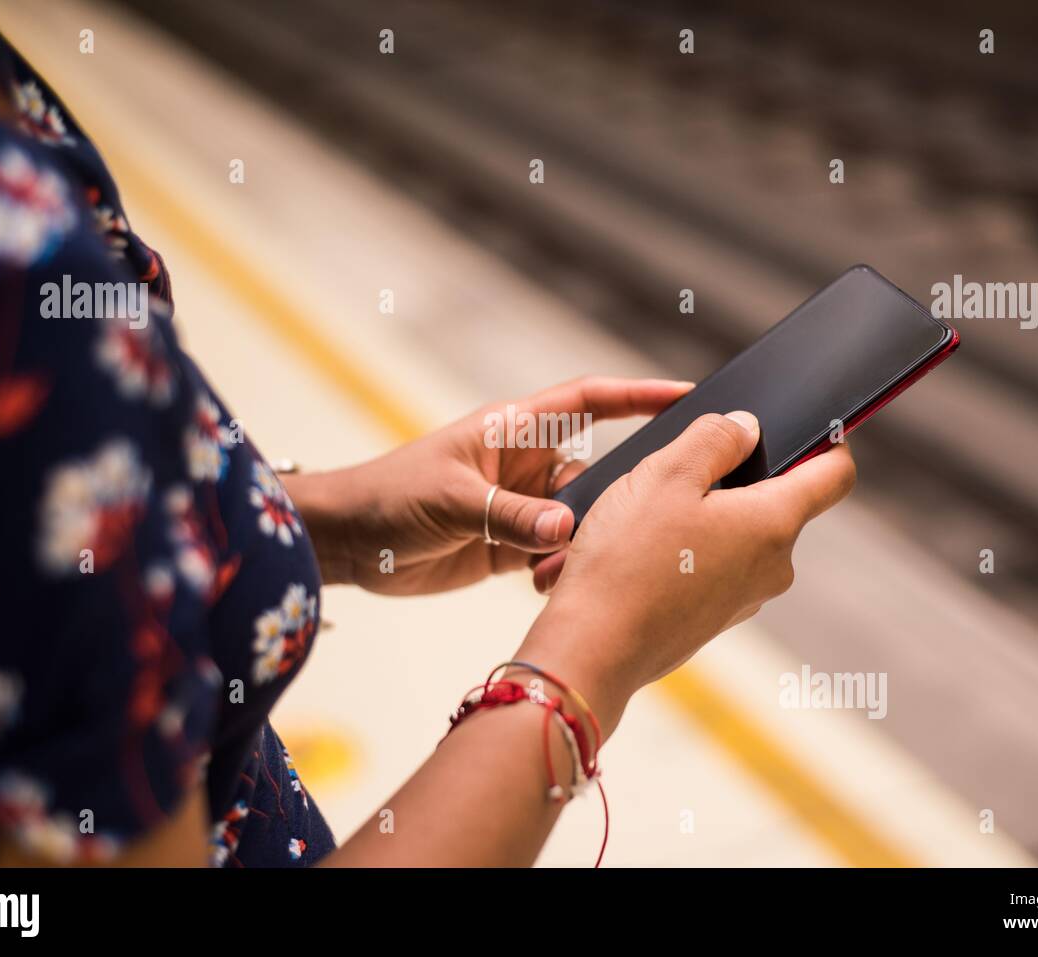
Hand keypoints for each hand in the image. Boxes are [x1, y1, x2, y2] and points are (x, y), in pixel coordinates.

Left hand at [283, 376, 693, 594]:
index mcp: (515, 430)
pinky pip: (555, 554)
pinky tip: (554, 584)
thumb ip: (510, 515)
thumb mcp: (451, 500)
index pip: (588, 401)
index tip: (686, 395)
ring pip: (580, 521)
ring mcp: (522, 506)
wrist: (351, 543)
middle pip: (595, 472)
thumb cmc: (390, 496)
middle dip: (619, 493)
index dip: (637, 394)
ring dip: (583, 544)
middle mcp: (527, 464)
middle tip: (645, 516)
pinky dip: (561, 569)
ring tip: (571, 565)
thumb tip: (566, 531)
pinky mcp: (512, 545)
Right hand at [515, 411, 855, 732]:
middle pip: (778, 501)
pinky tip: (643, 553)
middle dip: (739, 477)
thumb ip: (714, 438)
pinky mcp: (715, 619)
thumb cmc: (626, 562)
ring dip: (706, 515)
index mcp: (773, 523)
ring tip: (650, 516)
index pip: (835, 474)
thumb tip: (745, 428)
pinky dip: (688, 551)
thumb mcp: (665, 474)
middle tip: (682, 470)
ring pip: (740, 534)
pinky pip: (715, 567)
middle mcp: (772, 566)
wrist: (593, 648)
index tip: (802, 426)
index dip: (827, 441)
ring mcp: (745, 598)